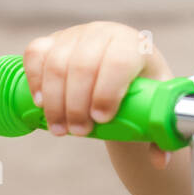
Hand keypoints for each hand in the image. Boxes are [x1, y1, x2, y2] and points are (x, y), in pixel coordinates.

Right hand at [22, 21, 174, 169]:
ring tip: (60, 129)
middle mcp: (103, 33)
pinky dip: (34, 80)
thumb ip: (158, 130)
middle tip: (79, 132)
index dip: (107, 91)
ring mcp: (76, 35)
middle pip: (83, 65)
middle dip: (77, 104)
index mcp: (133, 45)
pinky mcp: (53, 40)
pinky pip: (36, 54)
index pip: (118, 61)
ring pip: (57, 63)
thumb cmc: (141, 84)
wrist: (122, 64)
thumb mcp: (154, 103)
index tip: (102, 119)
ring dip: (55, 101)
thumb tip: (159, 161)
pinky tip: (41, 104)